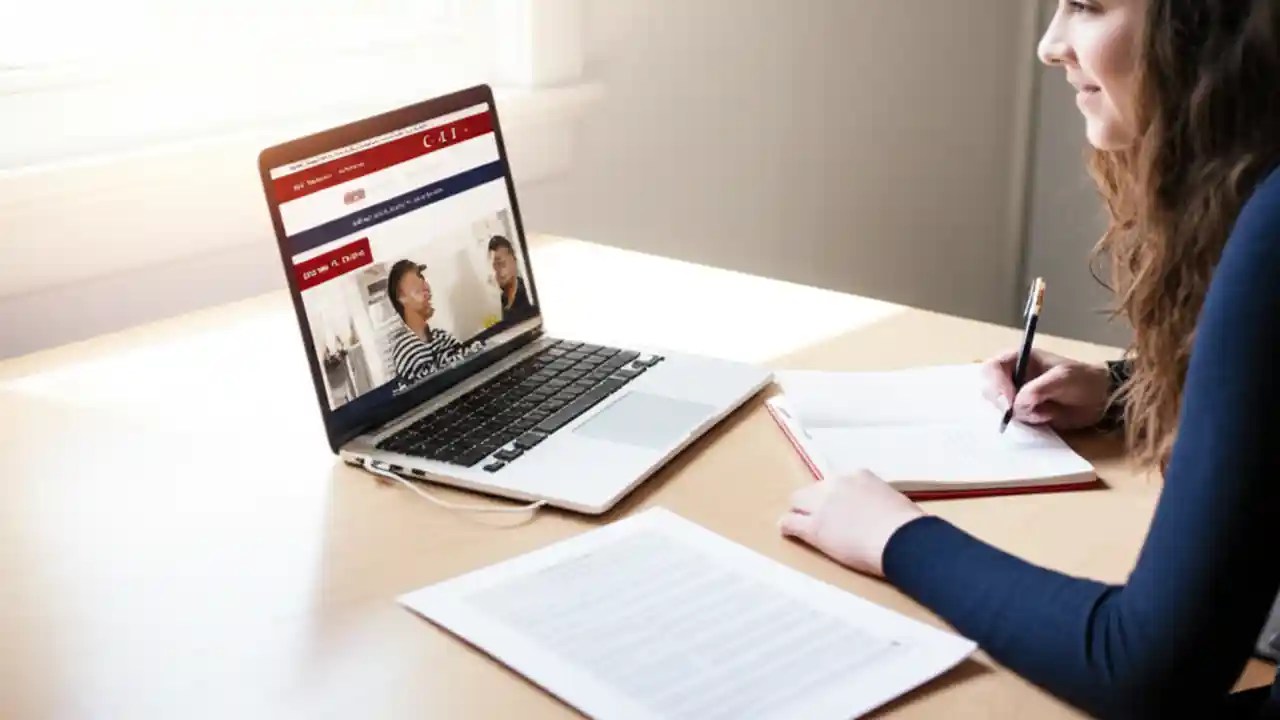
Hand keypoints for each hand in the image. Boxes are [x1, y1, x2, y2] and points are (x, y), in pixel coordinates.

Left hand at [779, 471, 924, 576]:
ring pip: (797, 501)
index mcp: (858, 475)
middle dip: (814, 501)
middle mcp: (836, 484)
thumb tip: (886, 513)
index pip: (837, 482)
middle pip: (813, 489)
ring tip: (800, 522)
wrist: (901, 539)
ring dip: (800, 511)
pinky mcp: (814, 527)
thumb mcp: (895, 501)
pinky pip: (790, 522)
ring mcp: (823, 505)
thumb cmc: (908, 524)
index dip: (837, 497)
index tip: (841, 507)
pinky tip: (787, 531)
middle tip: (821, 517)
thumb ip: (880, 502)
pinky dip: (787, 527)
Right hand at [980, 349, 1110, 430]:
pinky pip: (1013, 421)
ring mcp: (1017, 397)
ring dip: (1018, 414)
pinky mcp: (1025, 414)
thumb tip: (1017, 405)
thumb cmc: (1083, 380)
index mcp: (1019, 359)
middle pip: (989, 389)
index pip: (992, 368)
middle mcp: (1013, 377)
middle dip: (1002, 402)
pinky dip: (1025, 423)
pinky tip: (1045, 418)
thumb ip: (1038, 389)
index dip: (995, 384)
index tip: (1008, 402)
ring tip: (1044, 413)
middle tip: (1017, 413)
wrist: (1102, 400)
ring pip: (1000, 408)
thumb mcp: (1062, 378)